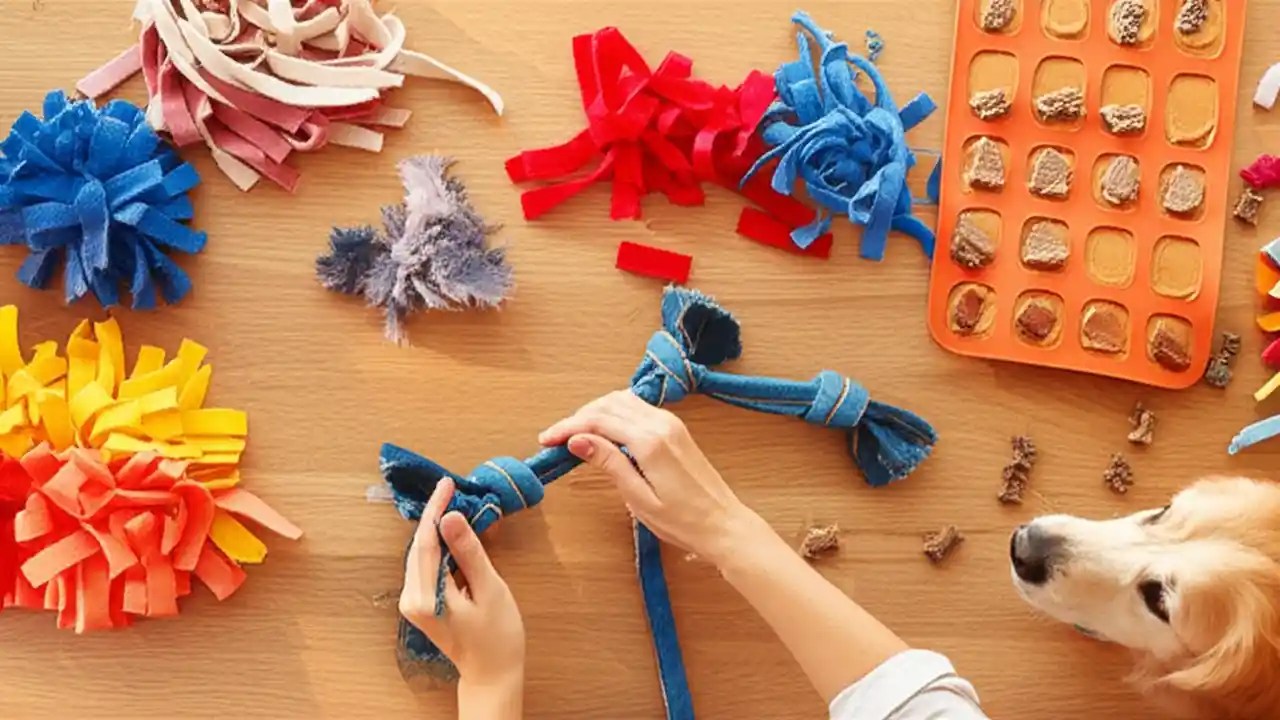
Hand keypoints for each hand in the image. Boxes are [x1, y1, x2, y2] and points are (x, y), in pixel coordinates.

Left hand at [399, 478, 525, 690]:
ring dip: (436, 529)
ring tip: (453, 503)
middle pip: (419, 546)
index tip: (447, 484)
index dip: (436, 509)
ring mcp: (413, 603)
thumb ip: (468, 552)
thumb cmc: (498, 637)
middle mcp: (411, 599)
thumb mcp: (489, 589)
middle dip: (434, 515)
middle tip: (452, 488)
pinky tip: (451, 533)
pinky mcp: (420, 603)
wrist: (492, 674)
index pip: (426, 542)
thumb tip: (451, 517)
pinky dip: (438, 547)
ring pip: (421, 554)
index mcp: (426, 597)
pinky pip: (426, 566)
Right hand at [538, 390, 762, 566]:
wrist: (724, 524)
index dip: (568, 427)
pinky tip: (603, 433)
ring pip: (624, 401)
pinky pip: (638, 409)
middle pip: (609, 403)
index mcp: (651, 441)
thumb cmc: (683, 521)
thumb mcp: (639, 498)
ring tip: (575, 435)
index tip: (547, 440)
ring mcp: (671, 423)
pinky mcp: (676, 429)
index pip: (599, 420)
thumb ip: (610, 463)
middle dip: (579, 417)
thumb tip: (578, 440)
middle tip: (556, 438)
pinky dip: (615, 415)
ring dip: (596, 412)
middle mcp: (662, 424)